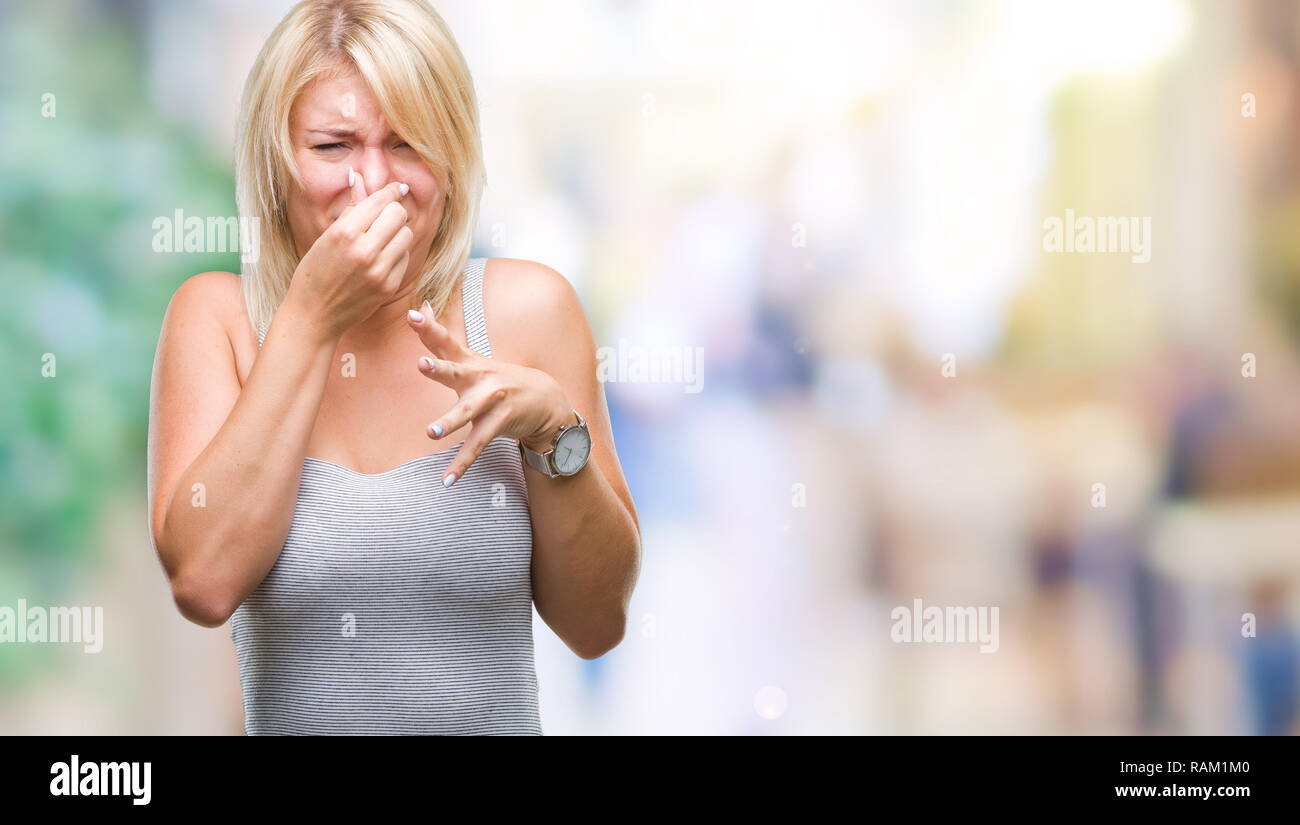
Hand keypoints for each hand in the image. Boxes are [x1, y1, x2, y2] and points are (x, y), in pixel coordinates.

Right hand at [286, 169, 413, 338]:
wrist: (314, 314)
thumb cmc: (316, 271)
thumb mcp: (327, 235)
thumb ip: (350, 207)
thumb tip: (358, 176)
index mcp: (344, 233)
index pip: (381, 200)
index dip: (391, 191)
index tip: (397, 188)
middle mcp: (364, 251)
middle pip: (399, 215)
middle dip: (393, 212)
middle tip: (384, 218)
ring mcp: (379, 271)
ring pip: (406, 235)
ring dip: (397, 233)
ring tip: (381, 240)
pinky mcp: (389, 287)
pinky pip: (405, 258)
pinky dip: (396, 254)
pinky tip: (381, 259)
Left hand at [407, 300, 572, 485]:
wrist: (547, 400)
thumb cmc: (500, 380)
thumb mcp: (472, 358)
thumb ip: (440, 338)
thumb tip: (418, 306)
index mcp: (470, 363)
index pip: (445, 342)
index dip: (429, 328)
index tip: (412, 315)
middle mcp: (480, 379)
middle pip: (456, 372)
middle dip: (439, 368)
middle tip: (421, 364)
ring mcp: (493, 401)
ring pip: (468, 412)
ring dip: (449, 422)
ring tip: (431, 432)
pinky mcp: (501, 423)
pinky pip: (478, 445)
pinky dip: (461, 464)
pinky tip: (447, 480)